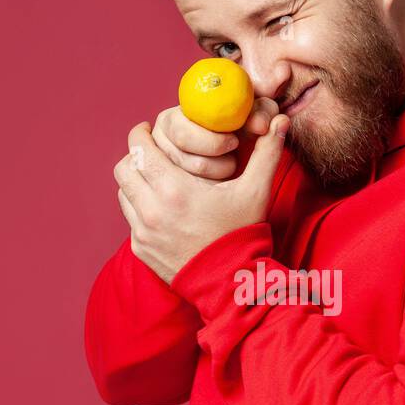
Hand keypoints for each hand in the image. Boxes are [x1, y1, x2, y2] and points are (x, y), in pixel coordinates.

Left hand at [114, 113, 290, 284]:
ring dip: (135, 182)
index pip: (139, 148)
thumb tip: (281, 121)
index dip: (141, 134)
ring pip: (124, 193)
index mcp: (174, 188)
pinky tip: (161, 209)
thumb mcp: (256, 192)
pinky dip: (140, 208)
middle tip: (151, 152)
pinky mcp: (141, 249)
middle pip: (124, 168)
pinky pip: (130, 219)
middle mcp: (151, 209)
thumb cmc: (242, 234)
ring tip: (156, 180)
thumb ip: (267, 153)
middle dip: (135, 156)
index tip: (149, 129)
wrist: (230, 284)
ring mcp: (143, 231)